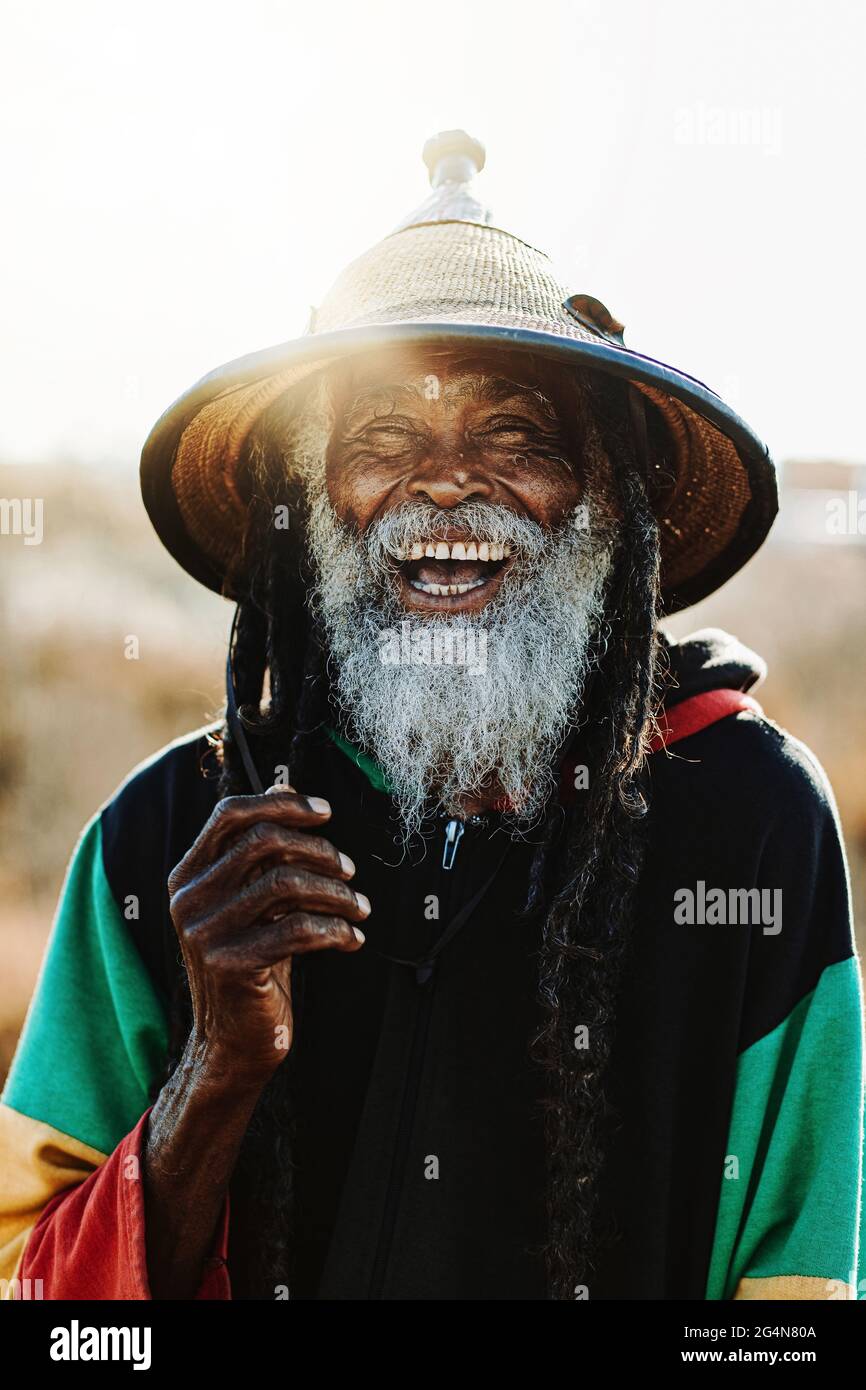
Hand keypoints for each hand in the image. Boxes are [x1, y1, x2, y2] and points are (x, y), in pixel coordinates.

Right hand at [167, 785, 368, 1085]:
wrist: (233, 1043)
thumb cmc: (253, 964)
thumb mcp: (254, 901)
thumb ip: (262, 851)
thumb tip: (285, 785)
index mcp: (188, 875)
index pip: (230, 813)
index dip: (281, 803)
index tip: (325, 812)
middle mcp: (188, 898)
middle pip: (265, 842)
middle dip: (320, 850)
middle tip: (350, 871)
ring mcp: (205, 932)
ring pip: (286, 883)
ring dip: (336, 892)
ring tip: (359, 908)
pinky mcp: (231, 964)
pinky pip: (298, 929)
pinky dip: (336, 929)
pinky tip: (351, 938)